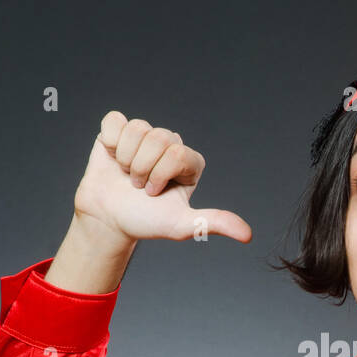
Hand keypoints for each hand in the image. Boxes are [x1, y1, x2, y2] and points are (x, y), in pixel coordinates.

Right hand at [74, 111, 252, 245]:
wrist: (109, 219)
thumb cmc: (146, 221)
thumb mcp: (182, 225)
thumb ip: (213, 223)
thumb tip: (247, 235)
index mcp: (190, 162)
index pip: (175, 152)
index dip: (158, 174)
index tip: (153, 193)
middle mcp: (170, 144)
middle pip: (157, 137)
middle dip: (141, 167)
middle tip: (138, 185)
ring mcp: (145, 135)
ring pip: (136, 129)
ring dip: (124, 158)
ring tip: (126, 173)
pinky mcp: (119, 130)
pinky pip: (115, 121)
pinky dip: (109, 142)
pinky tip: (113, 157)